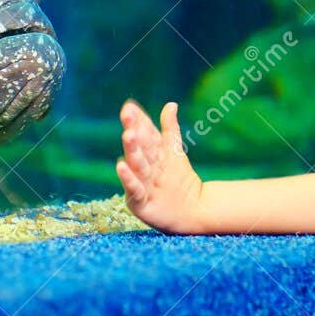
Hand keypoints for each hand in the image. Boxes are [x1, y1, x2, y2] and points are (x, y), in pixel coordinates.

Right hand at [116, 99, 203, 232]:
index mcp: (151, 154)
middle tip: (127, 115)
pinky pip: (134, 188)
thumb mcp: (174, 151)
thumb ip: (170, 129)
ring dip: (133, 150)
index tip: (130, 106)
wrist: (192, 210)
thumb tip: (171, 104)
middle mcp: (143, 167)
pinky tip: (121, 165)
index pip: (146, 134)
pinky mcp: (140, 201)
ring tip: (129, 135)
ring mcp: (141, 183)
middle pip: (140, 147)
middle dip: (134, 131)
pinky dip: (128, 178)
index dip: (139, 121)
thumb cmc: (179, 180)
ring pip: (138, 164)